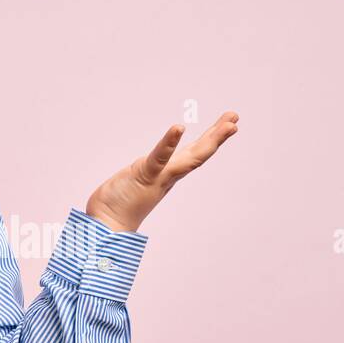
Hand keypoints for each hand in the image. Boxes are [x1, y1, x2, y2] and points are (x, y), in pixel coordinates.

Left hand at [85, 111, 239, 231]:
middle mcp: (169, 175)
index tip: (228, 124)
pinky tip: (179, 128)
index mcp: (168, 174)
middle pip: (199, 153)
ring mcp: (160, 176)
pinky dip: (169, 142)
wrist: (108, 225)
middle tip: (235, 117)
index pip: (194, 153)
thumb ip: (148, 172)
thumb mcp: (140, 181)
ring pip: (190, 157)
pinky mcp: (145, 176)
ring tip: (228, 125)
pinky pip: (160, 157)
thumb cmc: (118, 204)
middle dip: (218, 135)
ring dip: (211, 141)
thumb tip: (151, 166)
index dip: (211, 139)